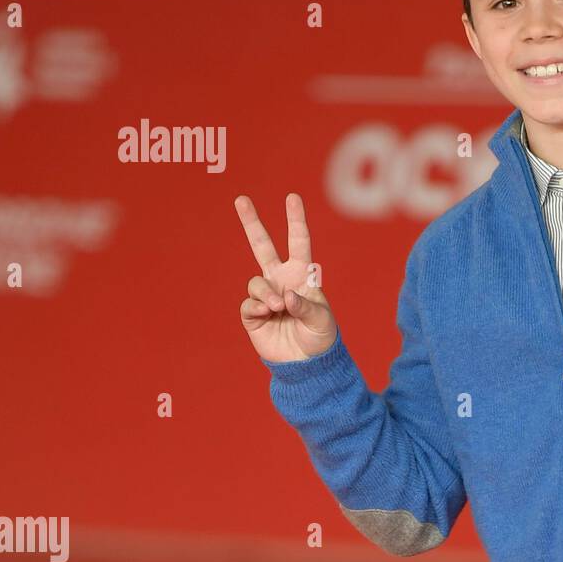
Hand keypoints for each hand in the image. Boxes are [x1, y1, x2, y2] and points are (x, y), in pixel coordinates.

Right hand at [235, 193, 337, 362]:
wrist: (306, 363)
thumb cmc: (319, 338)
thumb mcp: (321, 320)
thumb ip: (305, 306)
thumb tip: (283, 296)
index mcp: (302, 276)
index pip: (299, 242)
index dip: (296, 220)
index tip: (292, 198)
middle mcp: (281, 280)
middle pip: (262, 246)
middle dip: (251, 223)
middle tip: (241, 199)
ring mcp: (265, 295)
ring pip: (256, 282)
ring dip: (266, 294)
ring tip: (277, 308)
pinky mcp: (252, 314)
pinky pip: (248, 303)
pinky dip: (257, 308)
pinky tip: (267, 315)